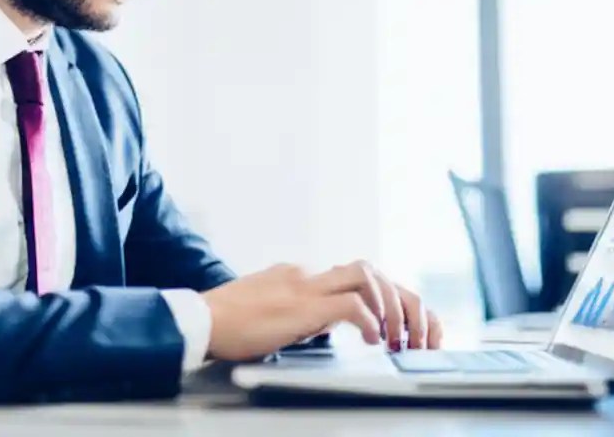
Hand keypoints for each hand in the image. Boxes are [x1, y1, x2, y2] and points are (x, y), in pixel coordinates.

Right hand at [200, 261, 441, 361]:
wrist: (197, 321)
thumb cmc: (227, 324)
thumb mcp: (271, 314)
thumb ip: (299, 313)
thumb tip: (324, 327)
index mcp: (301, 276)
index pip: (358, 277)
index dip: (388, 300)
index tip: (402, 326)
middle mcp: (308, 275)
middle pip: (372, 272)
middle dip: (402, 301)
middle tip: (415, 334)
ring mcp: (305, 287)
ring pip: (368, 279)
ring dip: (392, 308)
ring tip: (397, 338)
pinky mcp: (301, 307)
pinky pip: (350, 306)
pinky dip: (370, 323)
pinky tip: (373, 342)